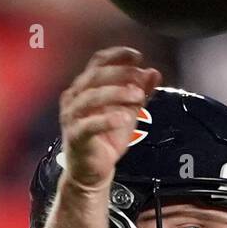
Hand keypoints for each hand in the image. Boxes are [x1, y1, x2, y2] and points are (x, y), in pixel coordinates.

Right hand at [59, 46, 161, 187]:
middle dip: (121, 73)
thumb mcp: (129, 112)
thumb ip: (140, 92)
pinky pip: (89, 124)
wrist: (92, 171)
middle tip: (141, 78)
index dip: (118, 56)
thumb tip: (153, 72)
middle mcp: (75, 97)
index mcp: (86, 86)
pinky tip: (124, 118)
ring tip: (138, 96)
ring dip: (116, 93)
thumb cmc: (106, 139)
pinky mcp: (75, 136)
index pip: (98, 62)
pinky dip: (107, 119)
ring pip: (91, 97)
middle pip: (95, 76)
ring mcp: (72, 116)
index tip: (138, 57)